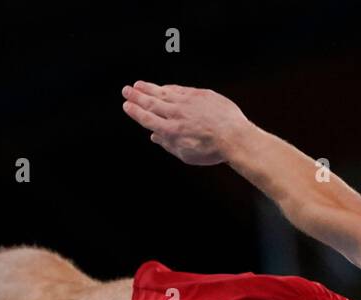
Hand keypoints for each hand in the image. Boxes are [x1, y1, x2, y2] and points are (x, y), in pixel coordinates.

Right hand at [120, 81, 251, 165]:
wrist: (234, 137)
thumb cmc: (211, 151)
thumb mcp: (186, 155)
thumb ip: (168, 144)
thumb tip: (154, 136)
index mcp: (170, 131)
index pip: (147, 119)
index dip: (135, 111)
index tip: (126, 105)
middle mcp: (175, 114)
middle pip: (151, 102)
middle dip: (136, 96)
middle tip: (126, 90)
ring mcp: (187, 102)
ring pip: (163, 93)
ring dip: (149, 88)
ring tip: (138, 84)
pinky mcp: (199, 94)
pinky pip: (179, 89)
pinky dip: (168, 88)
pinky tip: (163, 87)